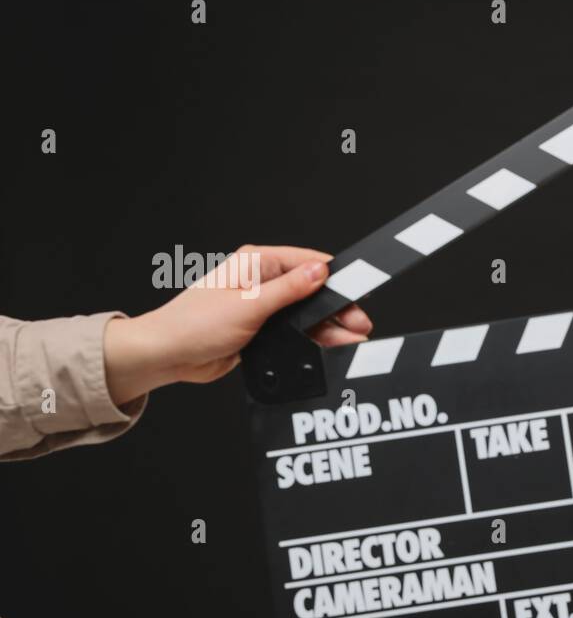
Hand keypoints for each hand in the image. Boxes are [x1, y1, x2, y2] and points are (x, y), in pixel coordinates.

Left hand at [104, 245, 373, 404]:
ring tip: (352, 339)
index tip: (357, 293)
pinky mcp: (263, 328)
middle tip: (359, 324)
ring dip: (328, 326)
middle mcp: (262, 280)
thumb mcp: (248, 305)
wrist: (168, 355)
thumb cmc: (193, 325)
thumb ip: (289, 290)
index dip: (336, 279)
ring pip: (307, 313)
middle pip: (313, 291)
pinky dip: (314, 339)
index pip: (308, 263)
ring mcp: (263, 305)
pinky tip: (330, 347)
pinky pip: (297, 331)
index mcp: (257, 262)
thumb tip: (319, 273)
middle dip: (337, 308)